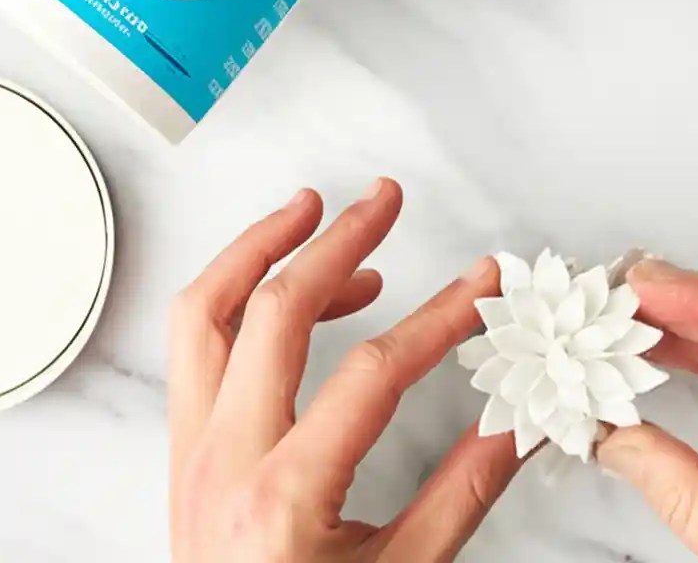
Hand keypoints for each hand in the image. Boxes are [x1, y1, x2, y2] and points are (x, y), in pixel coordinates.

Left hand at [168, 179, 521, 562]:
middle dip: (337, 242)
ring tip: (312, 212)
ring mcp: (192, 448)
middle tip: (383, 202)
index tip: (483, 286)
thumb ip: (460, 496)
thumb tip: (513, 422)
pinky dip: (238, 298)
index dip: (440, 318)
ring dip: (259, 249)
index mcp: (285, 495)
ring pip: (205, 314)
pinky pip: (196, 347)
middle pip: (274, 311)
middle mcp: (224, 459)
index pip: (373, 373)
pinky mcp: (183, 448)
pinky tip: (286, 293)